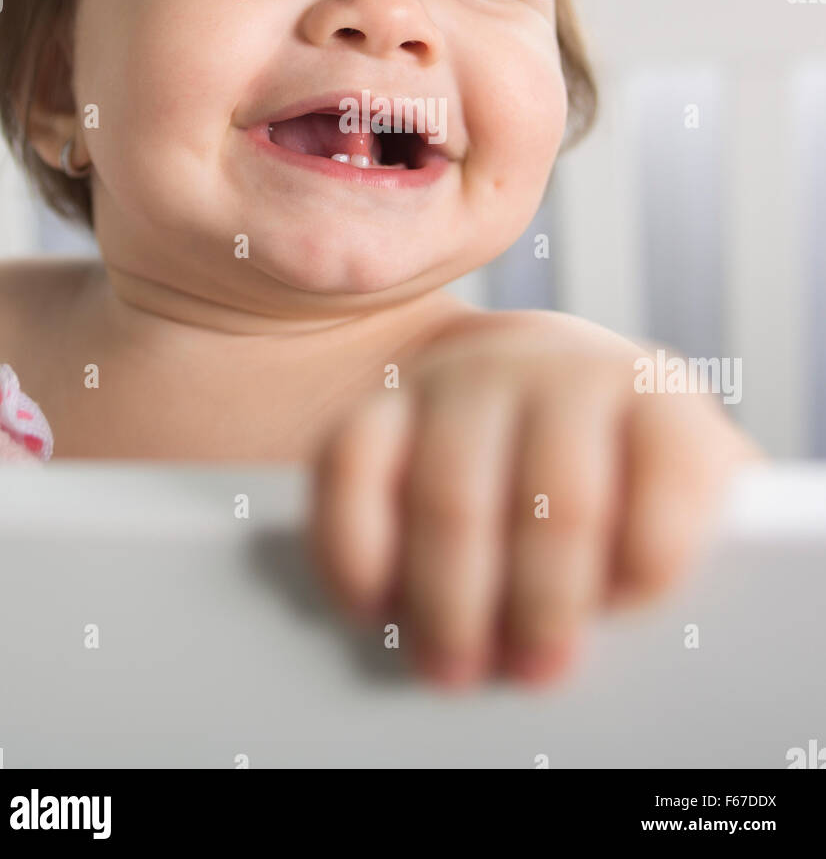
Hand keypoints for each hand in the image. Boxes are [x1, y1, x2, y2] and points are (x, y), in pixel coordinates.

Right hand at [307, 311, 765, 687]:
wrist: (528, 375)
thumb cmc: (617, 468)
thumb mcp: (678, 490)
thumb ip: (689, 541)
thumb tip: (671, 631)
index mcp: (654, 394)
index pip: (670, 467)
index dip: (650, 559)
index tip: (625, 621)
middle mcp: (559, 369)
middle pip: (559, 499)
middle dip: (544, 605)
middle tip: (534, 672)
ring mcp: (465, 377)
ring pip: (451, 496)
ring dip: (448, 600)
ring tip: (454, 667)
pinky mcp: (383, 400)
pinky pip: (352, 468)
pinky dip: (354, 550)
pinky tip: (371, 606)